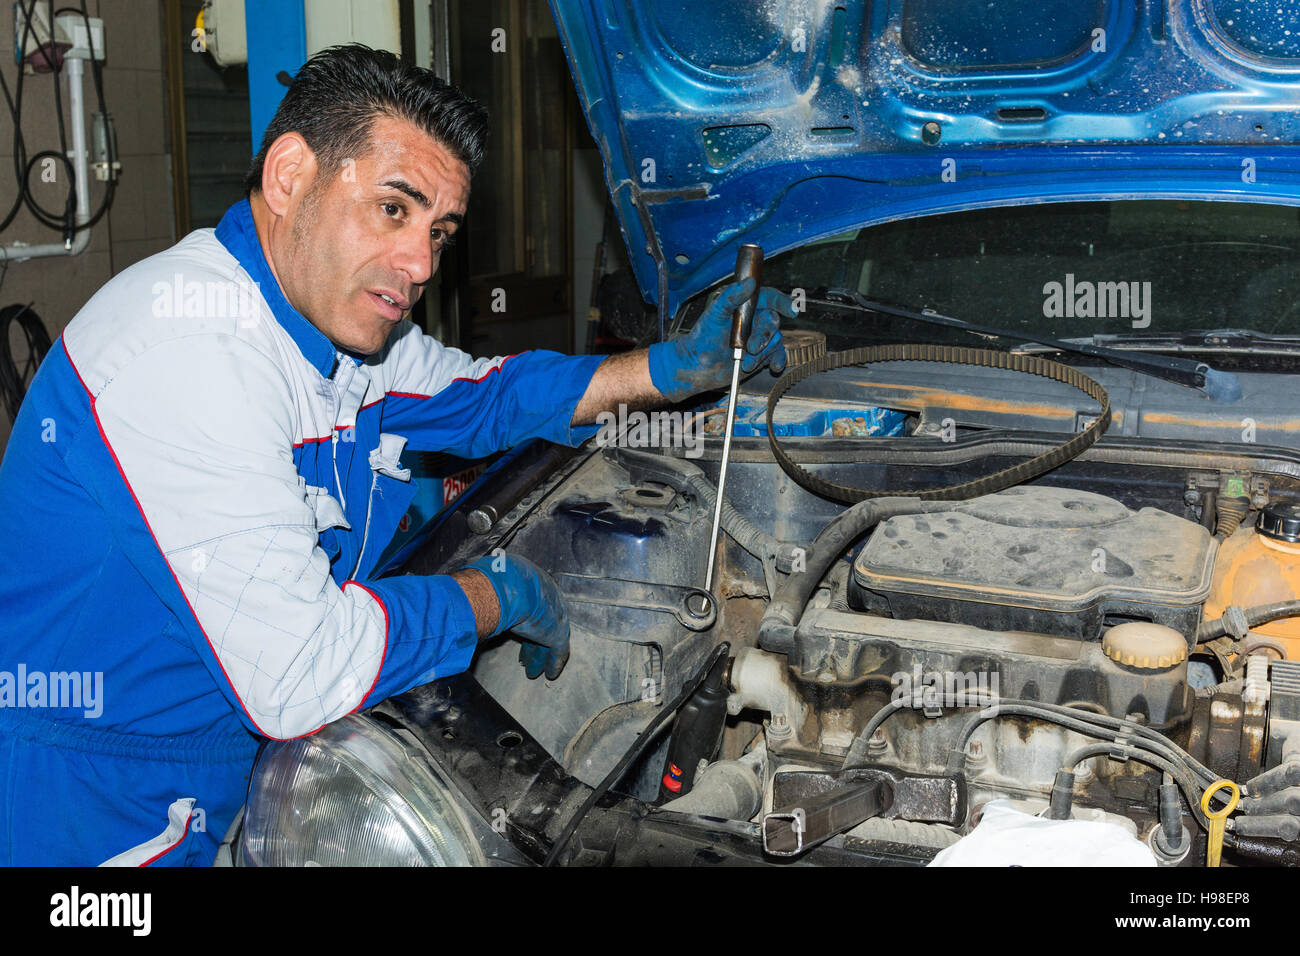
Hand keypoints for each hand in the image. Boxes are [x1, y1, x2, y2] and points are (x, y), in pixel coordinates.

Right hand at [460, 554, 569, 679]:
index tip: (516, 636)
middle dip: (532, 643)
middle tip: (524, 658)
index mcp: (530, 582)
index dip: (522, 625)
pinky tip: (550, 674)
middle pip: (540, 625)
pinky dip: (553, 663)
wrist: (510, 588)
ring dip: (539, 656)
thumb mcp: (488, 588)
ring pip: (549, 639)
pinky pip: (558, 650)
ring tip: (532, 672)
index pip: (529, 607)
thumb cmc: (492, 584)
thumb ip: (485, 597)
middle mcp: (546, 597)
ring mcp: (554, 614)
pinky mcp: (558, 632)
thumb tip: (467, 600)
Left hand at [647, 278, 793, 401]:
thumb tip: (750, 283)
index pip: (769, 298)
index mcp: (747, 306)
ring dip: (763, 353)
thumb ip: (731, 296)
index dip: (782, 302)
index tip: (791, 309)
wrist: (698, 365)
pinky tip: (773, 367)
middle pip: (773, 322)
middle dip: (764, 335)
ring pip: (774, 341)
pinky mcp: (762, 355)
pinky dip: (778, 360)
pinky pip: (778, 356)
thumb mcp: (714, 313)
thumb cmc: (703, 336)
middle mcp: (756, 320)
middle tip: (752, 347)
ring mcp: (760, 338)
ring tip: (745, 363)